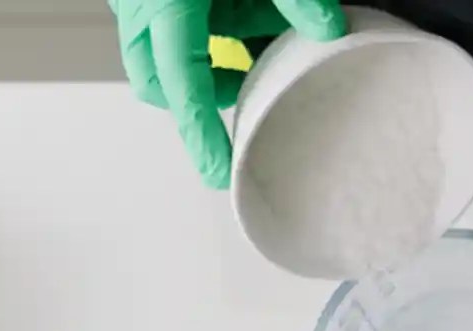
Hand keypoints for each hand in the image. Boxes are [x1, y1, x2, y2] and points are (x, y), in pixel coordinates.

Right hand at [110, 0, 345, 187]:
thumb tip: (330, 29)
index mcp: (164, 6)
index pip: (184, 88)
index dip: (201, 134)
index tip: (219, 172)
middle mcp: (142, 6)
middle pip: (162, 81)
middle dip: (206, 92)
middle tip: (252, 89)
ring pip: (168, 52)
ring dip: (215, 54)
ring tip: (261, 40)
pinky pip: (177, 22)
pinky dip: (214, 24)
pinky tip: (252, 12)